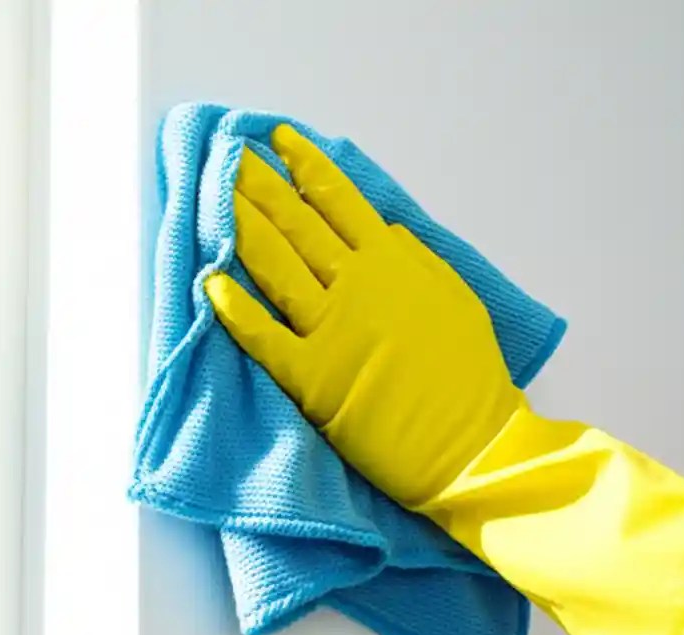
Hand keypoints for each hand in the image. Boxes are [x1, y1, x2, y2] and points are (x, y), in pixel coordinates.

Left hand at [204, 125, 521, 505]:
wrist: (475, 446)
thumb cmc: (473, 379)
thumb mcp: (456, 300)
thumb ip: (414, 261)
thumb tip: (380, 231)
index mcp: (394, 263)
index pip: (339, 200)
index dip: (305, 166)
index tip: (278, 139)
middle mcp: (358, 285)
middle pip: (297, 224)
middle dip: (259, 186)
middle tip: (226, 155)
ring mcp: (332, 330)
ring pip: (275, 266)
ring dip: (241, 227)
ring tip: (213, 197)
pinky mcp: (312, 378)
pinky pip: (263, 336)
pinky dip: (234, 309)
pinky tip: (208, 282)